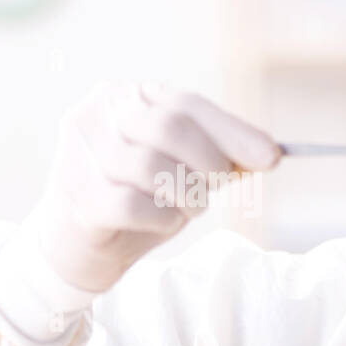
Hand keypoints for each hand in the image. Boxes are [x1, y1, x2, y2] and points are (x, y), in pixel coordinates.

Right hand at [29, 81, 278, 292]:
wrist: (73, 249)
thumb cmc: (133, 203)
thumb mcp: (178, 173)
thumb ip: (214, 156)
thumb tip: (267, 152)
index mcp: (122, 96)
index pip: (186, 104)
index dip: (233, 131)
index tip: (272, 158)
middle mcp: (96, 114)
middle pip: (170, 127)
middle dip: (209, 163)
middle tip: (217, 188)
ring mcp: (80, 154)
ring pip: (152, 166)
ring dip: (185, 195)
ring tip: (185, 208)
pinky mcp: (77, 196)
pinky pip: (134, 204)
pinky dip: (161, 217)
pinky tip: (161, 221)